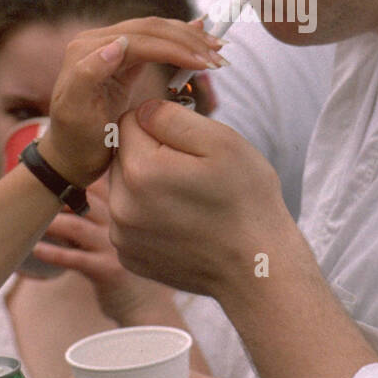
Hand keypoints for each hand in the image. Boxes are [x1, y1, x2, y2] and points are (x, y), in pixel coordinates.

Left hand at [30, 175, 174, 323]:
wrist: (144, 303)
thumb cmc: (115, 262)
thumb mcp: (106, 231)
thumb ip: (85, 212)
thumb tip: (47, 194)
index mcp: (120, 206)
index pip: (94, 180)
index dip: (68, 171)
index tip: (41, 168)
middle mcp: (120, 221)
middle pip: (84, 196)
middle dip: (54, 191)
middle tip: (25, 190)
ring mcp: (115, 246)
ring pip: (76, 226)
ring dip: (48, 222)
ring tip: (24, 220)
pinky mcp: (108, 271)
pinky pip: (76, 259)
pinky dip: (53, 253)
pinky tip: (35, 250)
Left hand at [40, 17, 224, 188]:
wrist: (72, 154)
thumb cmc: (76, 140)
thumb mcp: (76, 113)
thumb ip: (88, 75)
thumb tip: (116, 44)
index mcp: (86, 51)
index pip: (139, 40)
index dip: (174, 48)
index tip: (204, 62)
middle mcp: (98, 41)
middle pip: (151, 29)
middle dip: (188, 40)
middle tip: (218, 56)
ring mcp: (112, 46)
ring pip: (158, 30)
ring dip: (189, 38)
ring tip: (218, 49)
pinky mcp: (125, 56)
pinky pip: (157, 40)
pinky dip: (181, 40)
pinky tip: (202, 39)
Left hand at [108, 98, 289, 297]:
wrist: (257, 267)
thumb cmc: (246, 200)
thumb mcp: (222, 141)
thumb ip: (172, 116)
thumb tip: (142, 111)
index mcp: (140, 170)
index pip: (129, 121)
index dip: (161, 125)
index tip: (189, 146)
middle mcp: (121, 206)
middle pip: (123, 155)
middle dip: (152, 155)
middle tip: (193, 174)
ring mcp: (122, 236)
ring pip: (124, 187)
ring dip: (148, 185)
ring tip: (189, 200)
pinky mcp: (129, 257)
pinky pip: (129, 219)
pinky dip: (149, 216)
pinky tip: (182, 223)